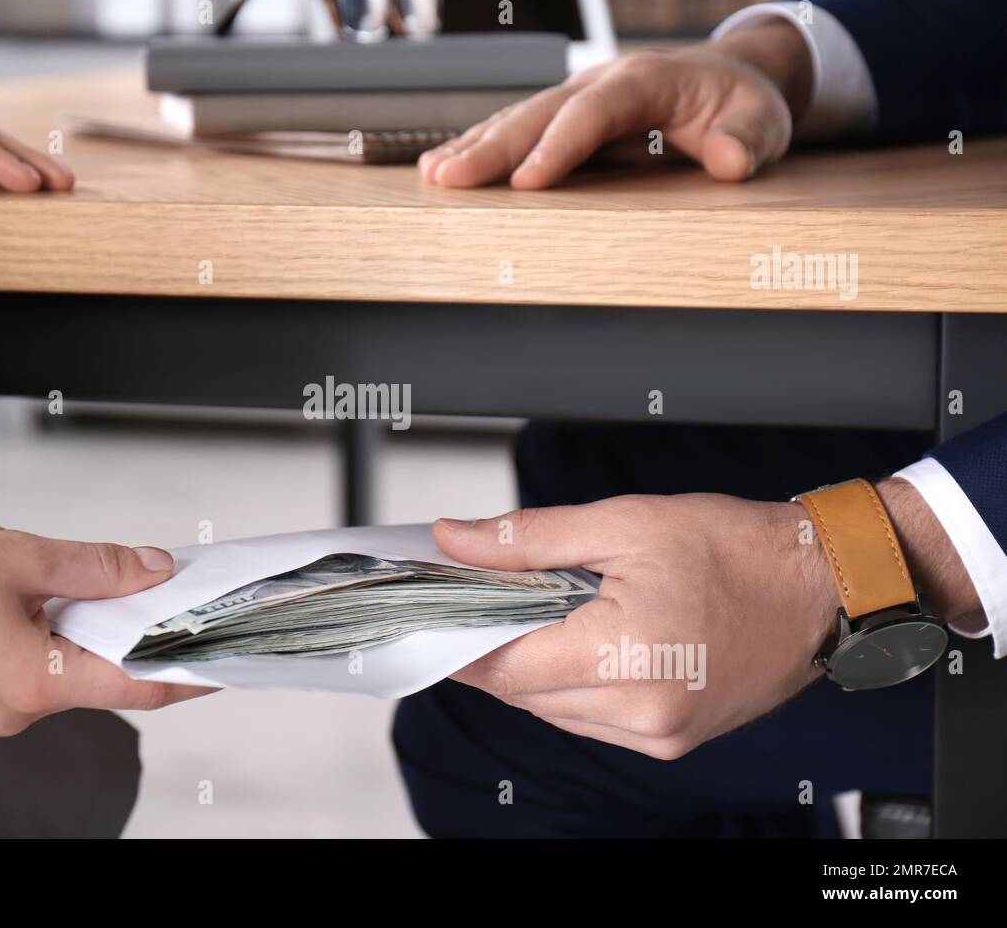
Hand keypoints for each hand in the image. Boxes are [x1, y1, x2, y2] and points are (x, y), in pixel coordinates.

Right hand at [0, 513, 212, 735]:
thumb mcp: (28, 556)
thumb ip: (101, 568)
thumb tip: (154, 571)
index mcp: (30, 684)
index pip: (133, 685)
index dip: (182, 673)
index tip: (218, 664)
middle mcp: (11, 711)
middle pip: (100, 679)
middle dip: (134, 642)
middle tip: (170, 606)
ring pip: (67, 677)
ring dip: (92, 640)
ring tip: (115, 597)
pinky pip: (34, 677)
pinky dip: (57, 647)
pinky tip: (64, 611)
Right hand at [419, 20, 812, 188]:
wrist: (727, 79)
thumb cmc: (738, 103)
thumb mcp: (762, 120)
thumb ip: (748, 138)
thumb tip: (730, 158)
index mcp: (645, 80)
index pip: (594, 111)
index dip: (558, 146)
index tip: (527, 183)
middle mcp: (599, 82)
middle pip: (538, 113)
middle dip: (491, 147)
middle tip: (450, 179)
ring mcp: (576, 97)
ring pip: (517, 119)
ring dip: (473, 147)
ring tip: (434, 176)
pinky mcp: (563, 117)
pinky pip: (516, 129)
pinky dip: (479, 147)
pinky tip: (447, 168)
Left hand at [433, 493, 840, 758]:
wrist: (826, 587)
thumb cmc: (739, 550)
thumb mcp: (624, 523)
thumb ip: (528, 539)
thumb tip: (456, 542)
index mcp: (625, 657)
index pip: (504, 667)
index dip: (461, 641)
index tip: (437, 614)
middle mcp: (641, 713)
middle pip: (524, 694)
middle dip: (494, 649)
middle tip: (482, 602)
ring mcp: (659, 735)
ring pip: (555, 712)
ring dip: (533, 669)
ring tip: (535, 615)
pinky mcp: (674, 741)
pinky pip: (594, 721)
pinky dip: (572, 686)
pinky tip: (578, 642)